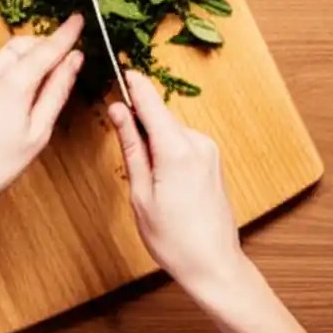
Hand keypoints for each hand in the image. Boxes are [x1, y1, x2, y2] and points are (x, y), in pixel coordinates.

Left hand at [0, 15, 85, 228]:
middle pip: (24, 45)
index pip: (48, 47)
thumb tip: (73, 61)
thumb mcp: (37, 132)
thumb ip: (57, 91)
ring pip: (4, 55)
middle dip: (44, 47)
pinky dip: (3, 71)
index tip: (79, 20)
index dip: (67, 33)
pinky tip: (7, 98)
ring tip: (36, 85)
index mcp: (13, 80)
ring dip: (23, 60)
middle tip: (62, 60)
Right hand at [108, 70, 245, 290]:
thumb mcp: (140, 193)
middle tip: (118, 137)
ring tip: (142, 175)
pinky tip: (159, 178)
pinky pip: (182, 141)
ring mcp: (208, 150)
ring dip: (152, 139)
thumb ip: (130, 146)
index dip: (133, 84)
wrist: (214, 264)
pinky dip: (165, 149)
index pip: (151, 102)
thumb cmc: (174, 239)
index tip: (118, 68)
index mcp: (176, 150)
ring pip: (169, 130)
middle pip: (159, 116)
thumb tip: (118, 110)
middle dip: (137, 120)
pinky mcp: (212, 159)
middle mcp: (198, 143)